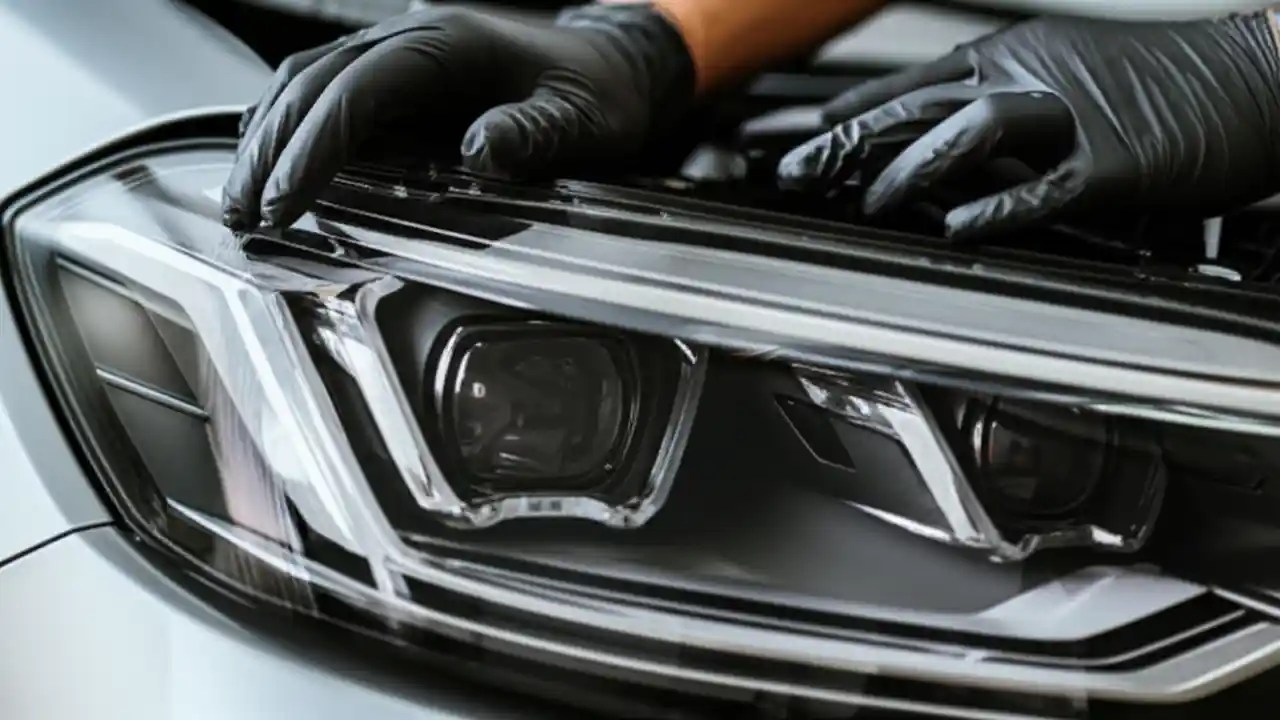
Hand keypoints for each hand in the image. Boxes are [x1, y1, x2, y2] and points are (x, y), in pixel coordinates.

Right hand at [223, 5, 691, 229]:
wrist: (614, 61)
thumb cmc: (599, 91)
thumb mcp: (584, 118)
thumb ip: (534, 134)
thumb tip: (480, 154)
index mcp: (449, 44)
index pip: (359, 92)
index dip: (314, 147)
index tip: (285, 200)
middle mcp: (413, 39)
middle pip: (315, 84)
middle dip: (270, 148)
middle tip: (242, 212)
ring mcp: (403, 52)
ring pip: (309, 83)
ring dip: (268, 137)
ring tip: (240, 198)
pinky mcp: (402, 75)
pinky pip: (329, 90)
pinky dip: (292, 125)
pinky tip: (271, 161)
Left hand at [778, 12, 1279, 239]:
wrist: (1258, 71)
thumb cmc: (1159, 82)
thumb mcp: (1060, 74)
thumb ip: (996, 103)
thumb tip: (934, 135)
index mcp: (1013, 56)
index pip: (908, 83)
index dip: (845, 114)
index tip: (794, 139)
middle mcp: (1030, 76)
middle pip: (919, 103)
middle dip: (847, 142)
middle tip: (793, 174)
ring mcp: (1072, 115)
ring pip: (972, 130)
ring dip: (912, 168)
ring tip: (867, 204)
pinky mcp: (1115, 160)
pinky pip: (1045, 184)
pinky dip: (995, 206)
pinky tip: (955, 228)